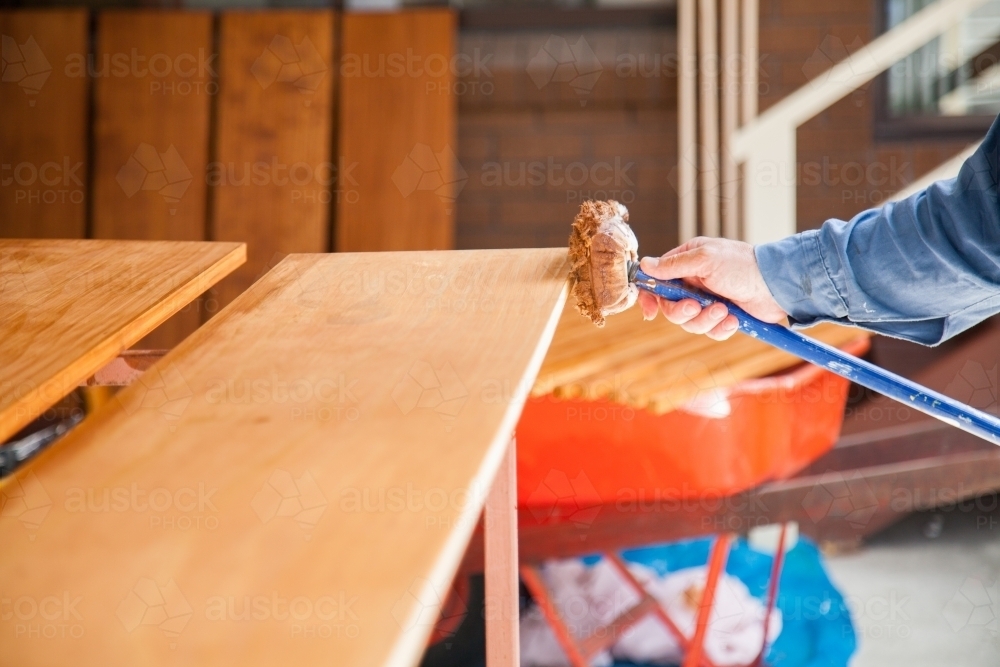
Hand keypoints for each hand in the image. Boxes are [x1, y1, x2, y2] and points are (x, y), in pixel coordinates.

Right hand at [637, 237, 787, 339]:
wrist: (777, 286)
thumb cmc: (743, 265)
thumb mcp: (705, 259)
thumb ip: (674, 265)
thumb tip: (644, 265)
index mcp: (686, 262)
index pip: (657, 280)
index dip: (650, 297)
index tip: (650, 311)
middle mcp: (694, 282)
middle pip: (671, 307)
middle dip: (683, 311)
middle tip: (696, 306)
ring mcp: (707, 301)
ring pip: (690, 323)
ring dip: (706, 319)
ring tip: (724, 310)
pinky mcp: (722, 317)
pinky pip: (710, 331)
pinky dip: (720, 328)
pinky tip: (733, 320)